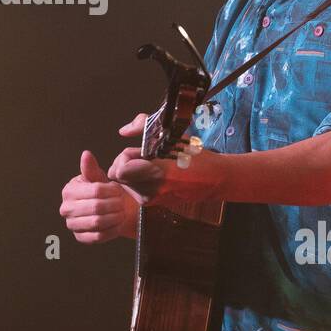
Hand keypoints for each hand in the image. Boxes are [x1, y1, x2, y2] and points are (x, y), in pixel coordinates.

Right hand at [60, 149, 137, 243]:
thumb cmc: (102, 192)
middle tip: (122, 202)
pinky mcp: (81, 238)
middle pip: (96, 207)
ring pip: (98, 222)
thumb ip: (91, 168)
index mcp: (69, 191)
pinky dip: (111, 230)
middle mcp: (66, 209)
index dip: (111, 191)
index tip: (118, 190)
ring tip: (121, 212)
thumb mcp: (98, 178)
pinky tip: (117, 223)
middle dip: (114, 205)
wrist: (107, 209)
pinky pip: (98, 237)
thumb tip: (86, 154)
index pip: (95, 191)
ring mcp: (72, 225)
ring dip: (114, 217)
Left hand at [108, 114, 223, 204]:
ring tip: (152, 164)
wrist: (213, 180)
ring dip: (131, 171)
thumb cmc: (195, 156)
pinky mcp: (152, 204)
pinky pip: (133, 188)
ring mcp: (151, 200)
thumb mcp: (172, 134)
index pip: (119, 171)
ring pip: (124, 182)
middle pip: (118, 176)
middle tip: (145, 156)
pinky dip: (137, 179)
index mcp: (156, 173)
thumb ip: (143, 126)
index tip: (140, 152)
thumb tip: (123, 131)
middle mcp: (151, 191)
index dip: (125, 157)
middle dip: (126, 163)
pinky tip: (154, 173)